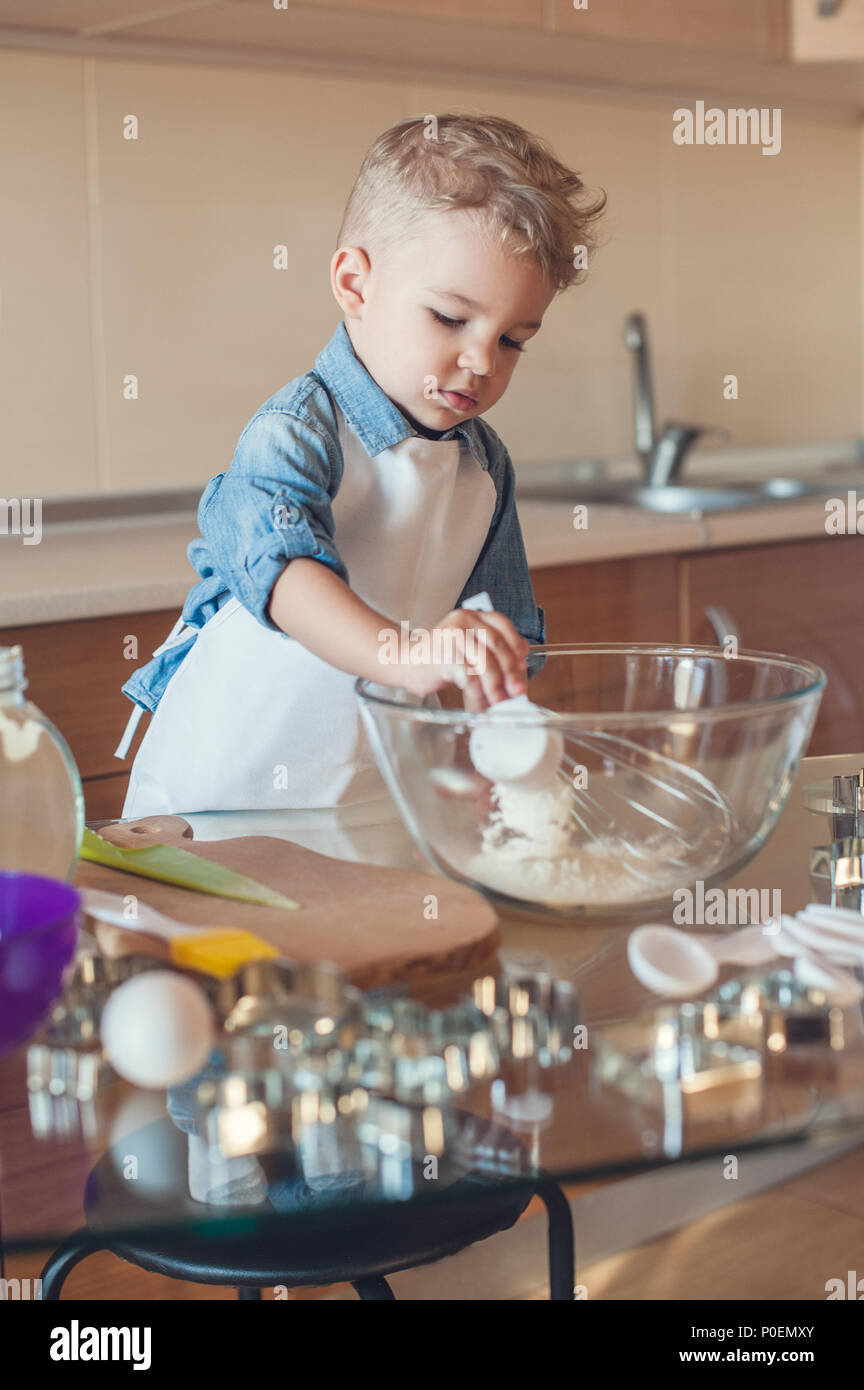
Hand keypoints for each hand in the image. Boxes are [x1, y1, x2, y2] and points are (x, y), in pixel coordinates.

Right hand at [398, 606, 529, 707]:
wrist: (403, 661)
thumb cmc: (437, 657)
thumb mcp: (466, 647)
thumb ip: (489, 652)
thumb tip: (518, 670)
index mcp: (472, 616)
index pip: (503, 625)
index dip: (516, 645)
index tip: (523, 665)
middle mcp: (463, 621)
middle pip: (496, 646)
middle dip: (510, 671)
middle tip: (517, 690)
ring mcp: (452, 637)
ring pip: (485, 663)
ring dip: (495, 687)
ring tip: (499, 702)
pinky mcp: (443, 656)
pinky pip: (468, 677)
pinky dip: (477, 694)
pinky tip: (480, 704)